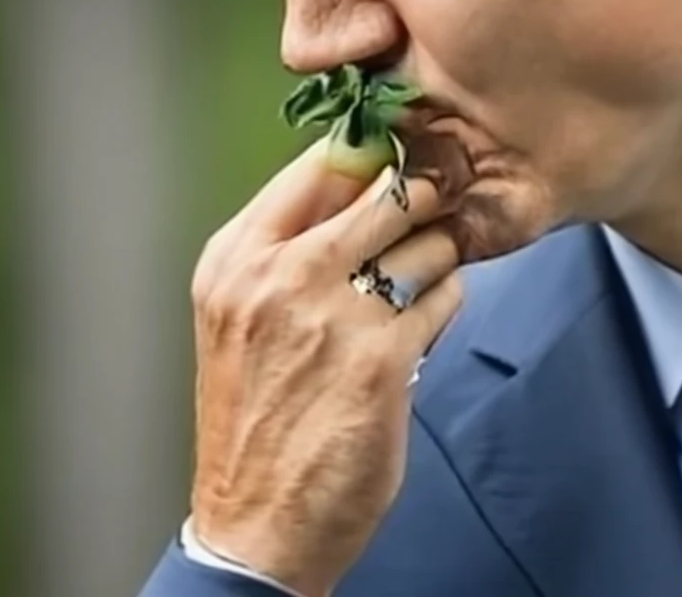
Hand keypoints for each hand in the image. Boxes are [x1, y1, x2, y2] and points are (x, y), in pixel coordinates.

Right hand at [189, 137, 463, 596]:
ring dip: (436, 258)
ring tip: (417, 284)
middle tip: (435, 207)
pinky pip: (444, 296)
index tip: (399, 162)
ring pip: (427, 241)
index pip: (322, 164)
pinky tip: (419, 329)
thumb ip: (289, 245)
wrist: (256, 524)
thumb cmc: (254, 411)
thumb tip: (364, 179)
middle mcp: (279, 276)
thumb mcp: (241, 312)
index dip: (373, 156)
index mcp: (237, 257)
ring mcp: (332, 315)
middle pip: (387, 190)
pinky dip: (443, 305)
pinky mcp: (383, 360)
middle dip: (421, 198)